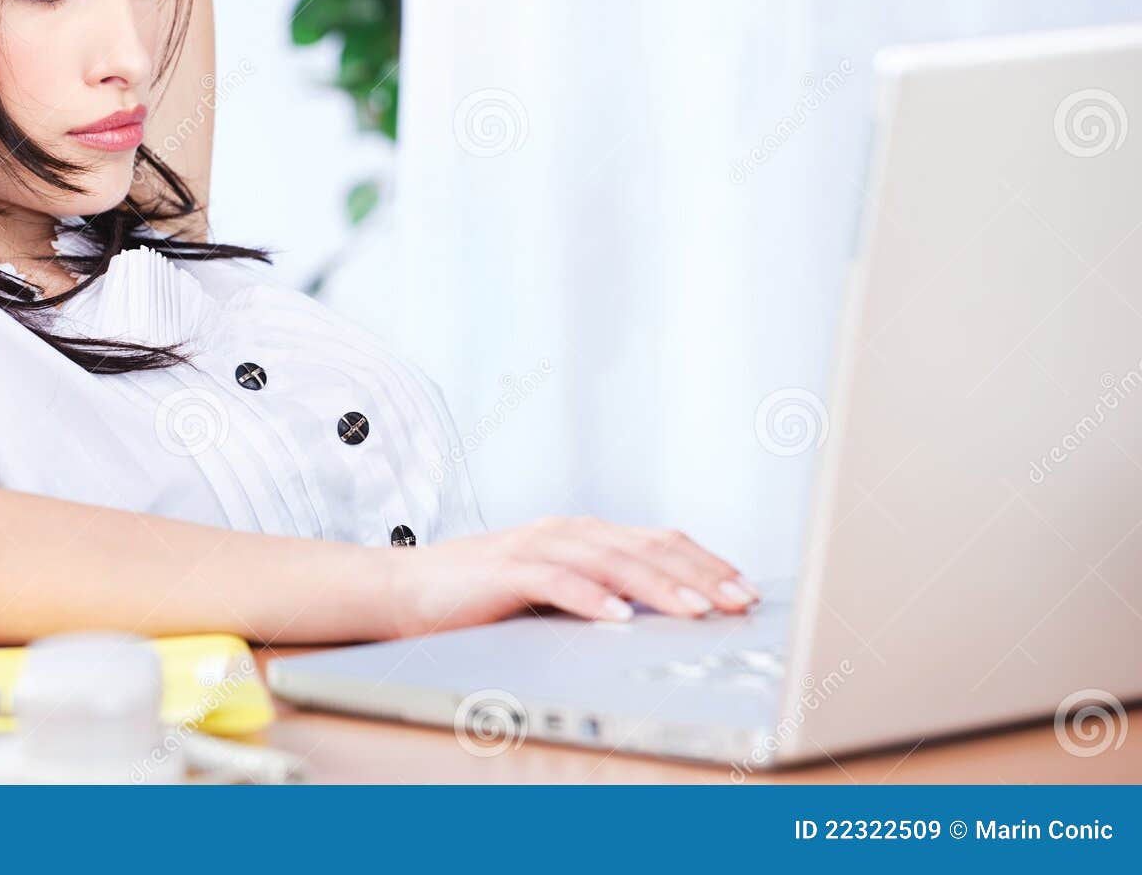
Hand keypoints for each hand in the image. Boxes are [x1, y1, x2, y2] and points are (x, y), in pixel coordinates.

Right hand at [384, 516, 759, 638]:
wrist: (404, 588)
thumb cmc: (478, 594)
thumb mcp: (553, 592)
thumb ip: (599, 593)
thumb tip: (661, 616)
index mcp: (582, 535)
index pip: (658, 542)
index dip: (706, 563)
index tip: (745, 590)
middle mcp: (565, 532)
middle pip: (646, 547)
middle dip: (700, 574)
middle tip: (739, 600)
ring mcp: (534, 546)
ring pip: (610, 560)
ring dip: (658, 586)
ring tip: (696, 611)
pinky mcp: (504, 569)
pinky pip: (555, 581)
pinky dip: (591, 597)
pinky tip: (619, 617)